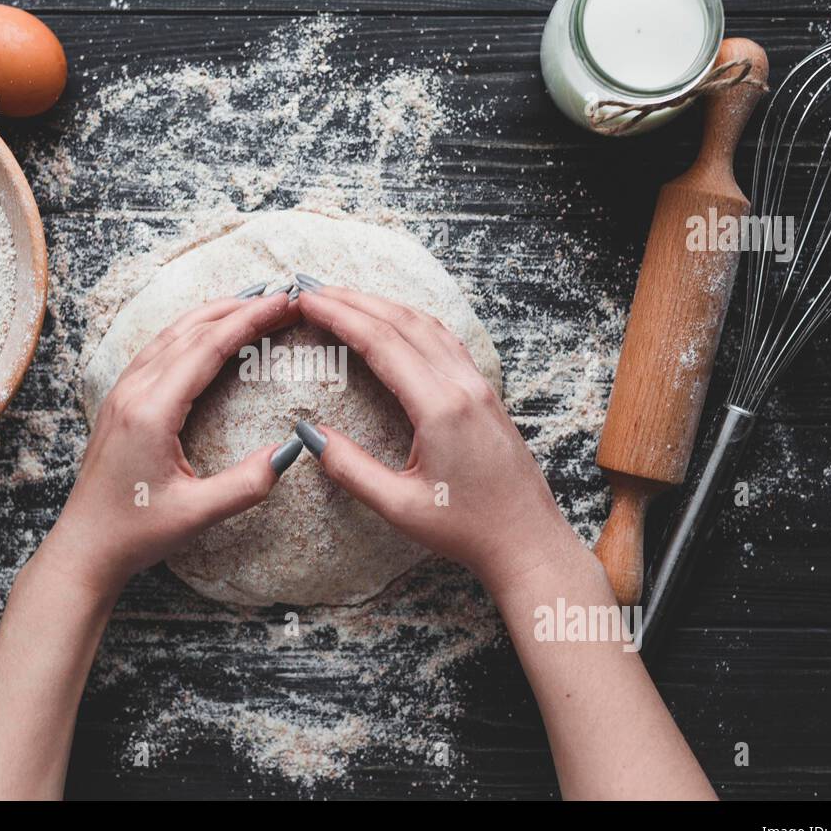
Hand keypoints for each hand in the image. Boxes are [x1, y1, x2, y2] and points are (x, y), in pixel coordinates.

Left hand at [60, 288, 303, 595]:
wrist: (85, 548)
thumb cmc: (135, 533)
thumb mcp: (197, 515)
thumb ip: (247, 484)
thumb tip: (290, 449)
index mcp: (152, 411)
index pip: (209, 347)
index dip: (250, 320)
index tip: (284, 302)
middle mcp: (134, 392)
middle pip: (191, 330)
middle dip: (239, 307)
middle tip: (280, 296)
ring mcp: (122, 393)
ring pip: (172, 334)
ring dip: (213, 314)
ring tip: (252, 302)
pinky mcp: (120, 402)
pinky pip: (158, 350)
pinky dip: (191, 331)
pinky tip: (208, 332)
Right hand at [295, 282, 584, 592]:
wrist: (527, 541)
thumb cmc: (467, 530)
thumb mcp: (398, 506)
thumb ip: (350, 468)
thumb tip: (309, 434)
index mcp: (440, 406)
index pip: (380, 342)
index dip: (337, 316)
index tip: (304, 300)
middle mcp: (462, 386)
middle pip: (401, 321)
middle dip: (352, 300)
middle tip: (311, 289)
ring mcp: (478, 387)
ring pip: (426, 325)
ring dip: (382, 305)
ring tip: (343, 298)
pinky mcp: (485, 395)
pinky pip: (445, 341)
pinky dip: (411, 321)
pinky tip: (395, 322)